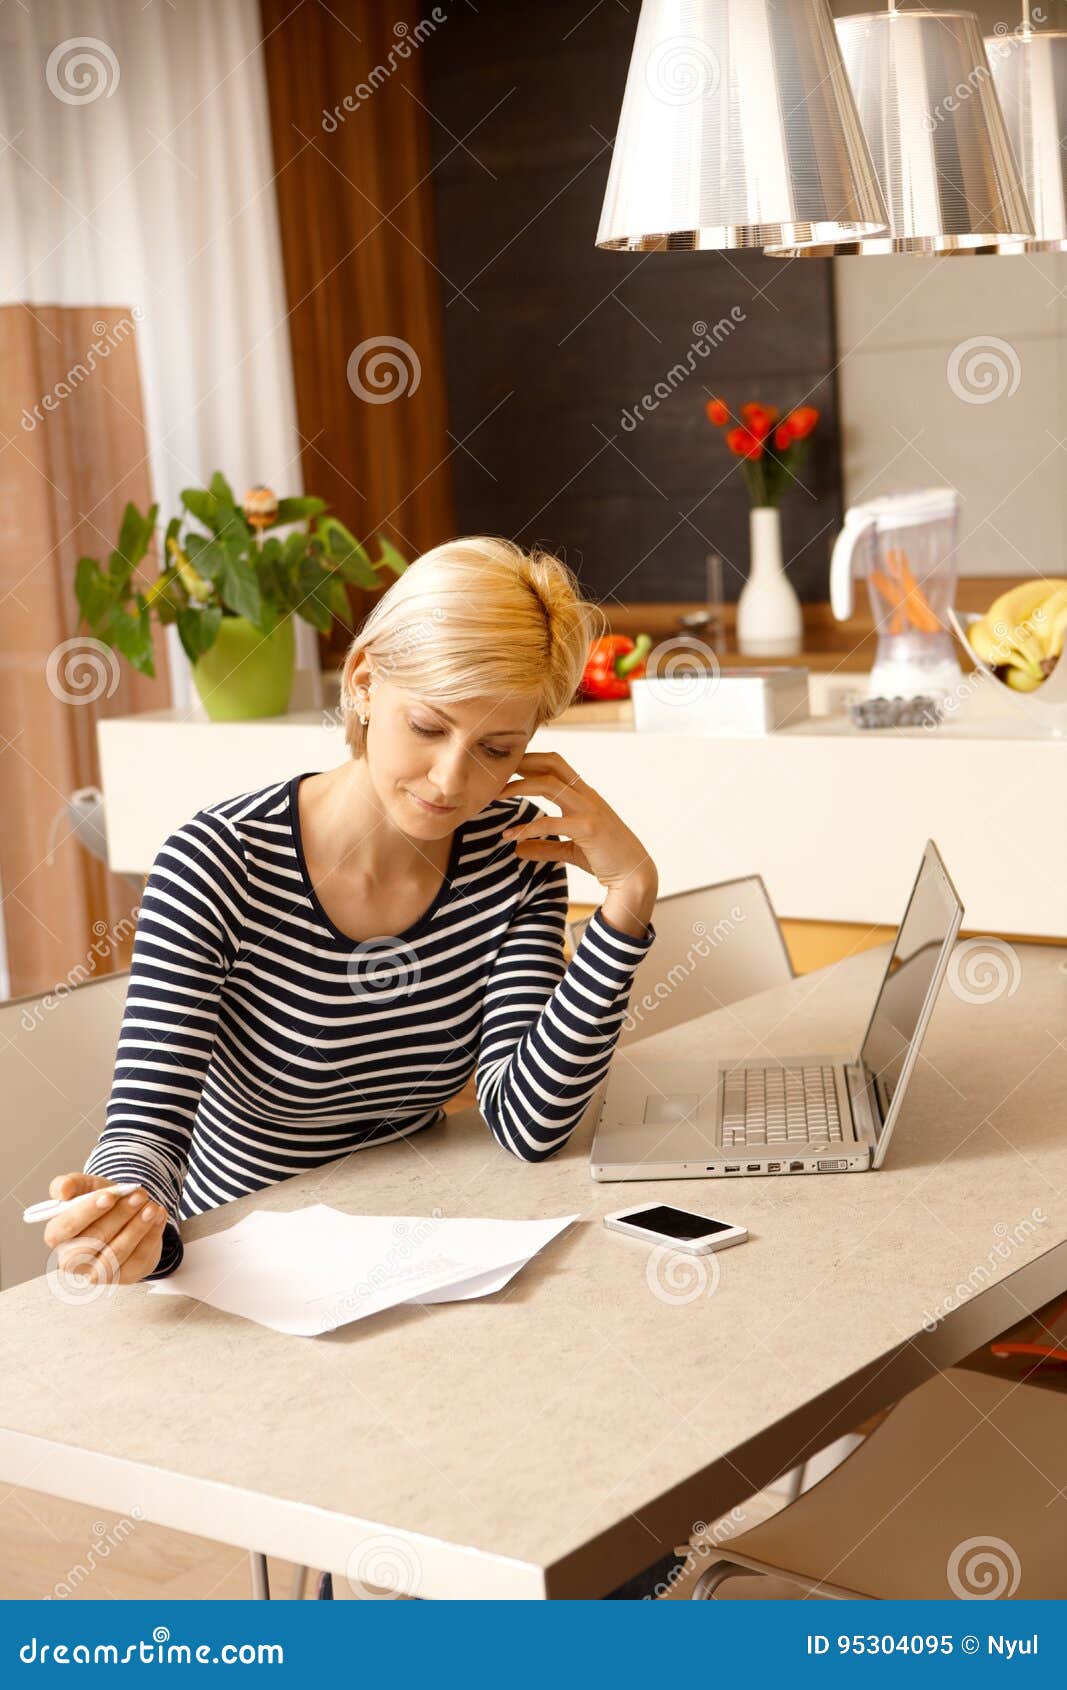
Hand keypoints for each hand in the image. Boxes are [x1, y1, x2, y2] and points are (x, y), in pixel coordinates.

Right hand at [42, 1173, 168, 1288]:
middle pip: (93, 1241)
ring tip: (151, 1206)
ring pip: (117, 1253)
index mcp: (57, 1236)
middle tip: (138, 1196)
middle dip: (119, 1216)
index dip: (87, 1211)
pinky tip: (158, 1217)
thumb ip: (70, 1183)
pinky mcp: (123, 1276)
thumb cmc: (101, 1202)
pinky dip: (151, 1236)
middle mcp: (72, 1260)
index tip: (110, 1196)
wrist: (127, 1212)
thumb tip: (63, 1191)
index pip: (66, 1227)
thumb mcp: (85, 1186)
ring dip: (137, 1227)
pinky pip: (138, 1259)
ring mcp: (97, 1272)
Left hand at [500, 752, 657, 896]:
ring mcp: (589, 809)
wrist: (634, 875)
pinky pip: (550, 822)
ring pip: (548, 785)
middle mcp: (587, 796)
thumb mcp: (571, 850)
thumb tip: (518, 848)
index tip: (506, 768)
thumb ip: (545, 846)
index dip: (531, 760)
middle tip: (494, 773)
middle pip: (552, 764)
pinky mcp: (588, 828)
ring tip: (495, 796)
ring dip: (518, 787)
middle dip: (522, 763)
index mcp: (584, 795)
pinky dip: (527, 828)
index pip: (556, 764)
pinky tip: (511, 837)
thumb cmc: (606, 859)